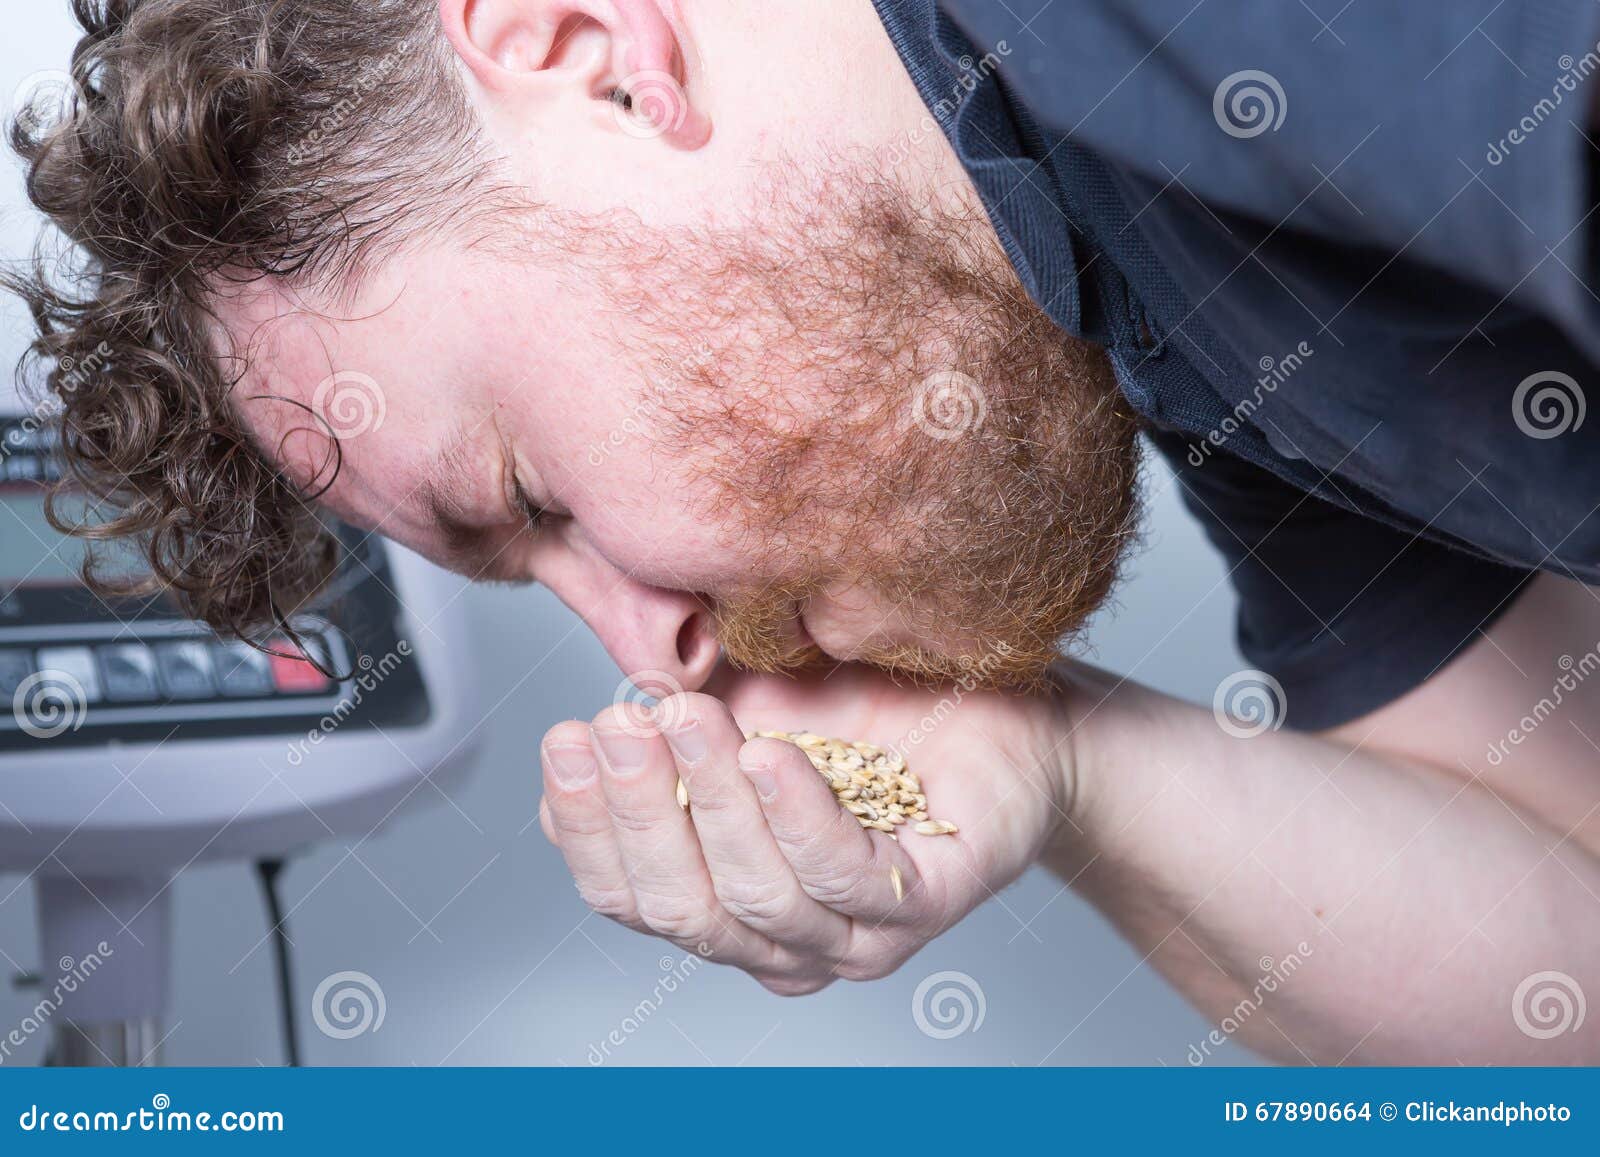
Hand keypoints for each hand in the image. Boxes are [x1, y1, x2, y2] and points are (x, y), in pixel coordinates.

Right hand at [537, 662, 1077, 993]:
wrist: (1000, 706)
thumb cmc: (865, 709)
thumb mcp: (743, 702)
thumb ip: (670, 718)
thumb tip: (587, 721)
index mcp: (724, 900)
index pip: (630, 894)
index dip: (587, 828)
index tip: (565, 741)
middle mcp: (782, 938)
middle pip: (682, 909)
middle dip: (638, 814)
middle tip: (619, 724)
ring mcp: (855, 934)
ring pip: (756, 898)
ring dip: (710, 803)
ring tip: (691, 719)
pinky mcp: (925, 905)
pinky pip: (848, 878)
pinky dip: (799, 817)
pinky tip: (773, 756)